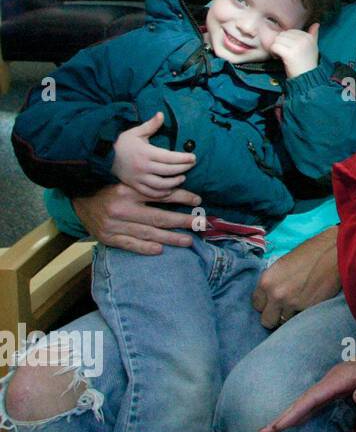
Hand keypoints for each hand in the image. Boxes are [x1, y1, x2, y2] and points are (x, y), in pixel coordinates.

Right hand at [72, 182, 201, 254]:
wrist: (76, 198)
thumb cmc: (106, 188)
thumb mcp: (126, 182)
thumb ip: (146, 187)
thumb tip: (175, 189)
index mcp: (127, 191)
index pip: (160, 195)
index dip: (181, 198)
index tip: (198, 200)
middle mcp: (121, 209)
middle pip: (158, 218)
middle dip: (183, 221)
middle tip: (201, 224)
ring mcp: (114, 226)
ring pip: (148, 234)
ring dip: (170, 238)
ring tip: (188, 240)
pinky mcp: (107, 238)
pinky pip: (130, 245)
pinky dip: (145, 248)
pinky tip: (161, 249)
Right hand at [110, 112, 196, 198]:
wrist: (102, 155)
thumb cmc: (121, 143)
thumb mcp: (135, 132)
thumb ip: (150, 125)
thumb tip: (161, 114)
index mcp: (146, 153)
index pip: (169, 157)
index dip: (183, 158)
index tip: (194, 157)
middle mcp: (143, 167)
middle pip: (168, 171)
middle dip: (183, 168)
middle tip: (192, 165)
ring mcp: (138, 178)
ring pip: (161, 184)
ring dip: (174, 182)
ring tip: (182, 177)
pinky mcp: (134, 185)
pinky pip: (150, 192)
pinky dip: (161, 193)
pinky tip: (169, 190)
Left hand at [253, 226, 341, 328]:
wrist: (335, 252)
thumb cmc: (311, 252)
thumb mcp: (283, 264)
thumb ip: (274, 281)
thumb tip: (271, 295)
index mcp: (266, 281)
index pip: (257, 305)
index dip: (266, 303)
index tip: (273, 301)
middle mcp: (277, 295)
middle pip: (267, 320)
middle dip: (275, 315)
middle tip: (285, 307)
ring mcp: (293, 304)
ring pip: (285, 322)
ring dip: (291, 315)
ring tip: (301, 303)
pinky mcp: (309, 309)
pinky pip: (301, 319)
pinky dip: (304, 314)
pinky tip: (310, 302)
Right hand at [260, 341, 355, 431]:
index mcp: (341, 376)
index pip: (313, 397)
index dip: (295, 412)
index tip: (277, 425)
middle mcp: (334, 378)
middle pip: (305, 398)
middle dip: (285, 414)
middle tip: (264, 431)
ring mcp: (336, 381)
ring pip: (309, 399)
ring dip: (292, 412)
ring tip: (274, 427)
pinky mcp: (341, 386)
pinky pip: (318, 399)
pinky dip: (305, 409)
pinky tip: (299, 418)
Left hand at [269, 22, 319, 78]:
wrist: (308, 78)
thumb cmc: (308, 63)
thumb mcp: (313, 47)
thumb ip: (313, 35)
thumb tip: (316, 24)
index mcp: (308, 37)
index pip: (290, 31)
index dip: (287, 40)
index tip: (289, 49)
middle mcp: (304, 40)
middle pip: (283, 34)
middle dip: (280, 43)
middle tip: (283, 52)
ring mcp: (297, 46)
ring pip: (277, 39)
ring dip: (276, 47)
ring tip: (280, 55)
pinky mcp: (290, 53)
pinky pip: (275, 46)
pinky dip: (273, 52)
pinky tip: (278, 58)